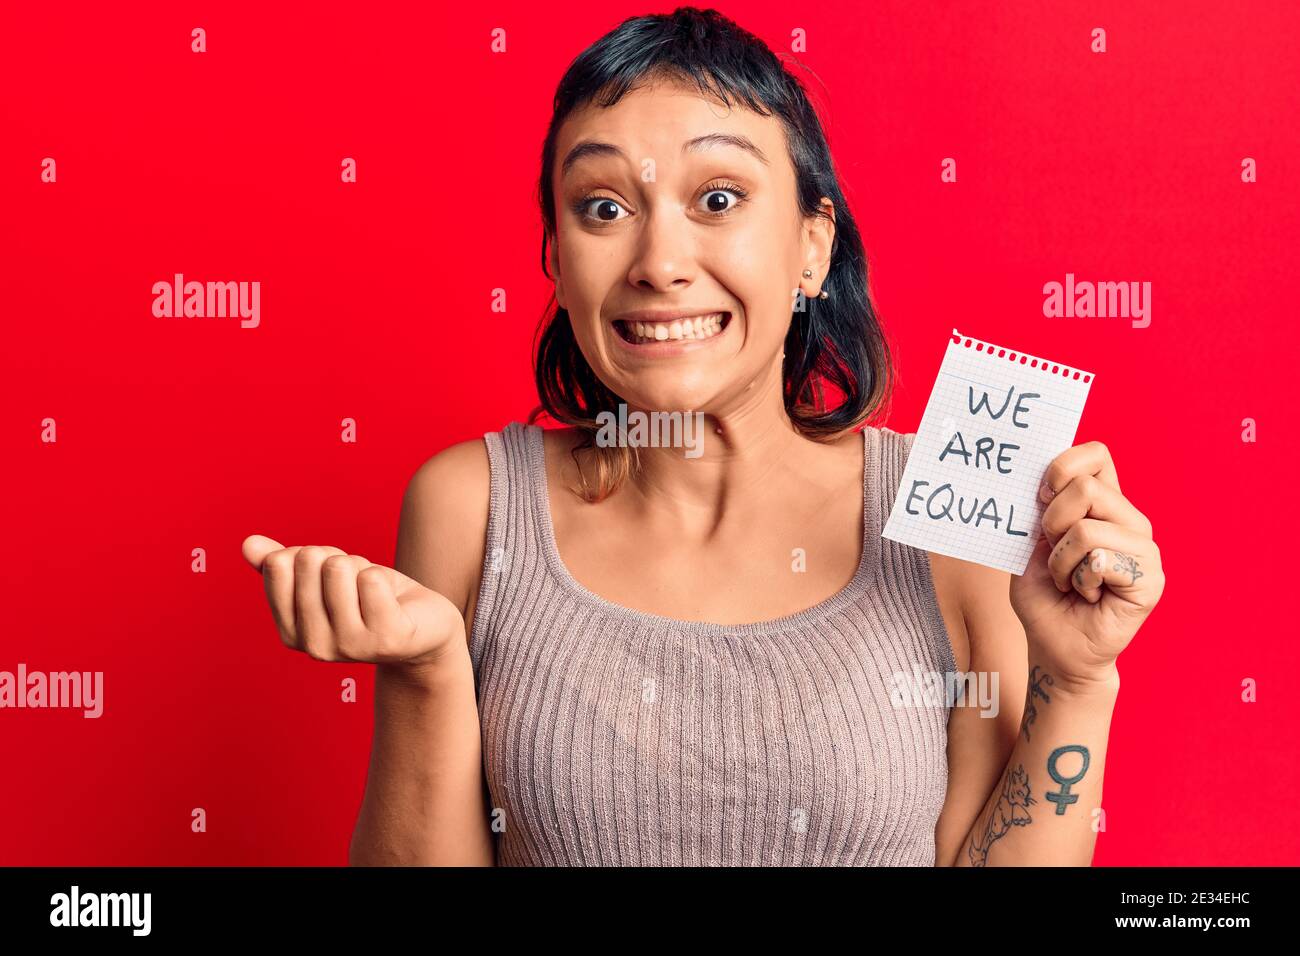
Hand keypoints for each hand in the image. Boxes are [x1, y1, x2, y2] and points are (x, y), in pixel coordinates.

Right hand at [241, 534, 465, 669]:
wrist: (425, 631)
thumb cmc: (372, 600)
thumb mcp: (325, 580)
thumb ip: (285, 565)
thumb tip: (248, 544)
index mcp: (291, 632)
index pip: (280, 564)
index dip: (312, 557)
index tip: (332, 577)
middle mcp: (314, 646)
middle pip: (311, 561)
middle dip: (341, 561)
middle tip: (360, 587)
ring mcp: (350, 646)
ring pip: (340, 567)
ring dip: (364, 569)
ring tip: (376, 594)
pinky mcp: (386, 639)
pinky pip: (373, 580)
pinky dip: (384, 579)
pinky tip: (393, 603)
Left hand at [1008, 441, 1164, 690]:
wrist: (1055, 648)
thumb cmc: (1043, 598)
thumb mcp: (1030, 545)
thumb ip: (1042, 510)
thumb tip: (1043, 480)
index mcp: (1103, 505)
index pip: (1096, 455)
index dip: (1062, 468)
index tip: (1040, 498)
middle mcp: (1129, 520)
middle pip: (1086, 488)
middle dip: (1051, 524)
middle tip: (1054, 555)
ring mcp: (1145, 549)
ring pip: (1088, 528)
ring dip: (1062, 561)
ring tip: (1069, 581)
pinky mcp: (1150, 579)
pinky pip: (1100, 560)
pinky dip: (1078, 580)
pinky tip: (1087, 595)